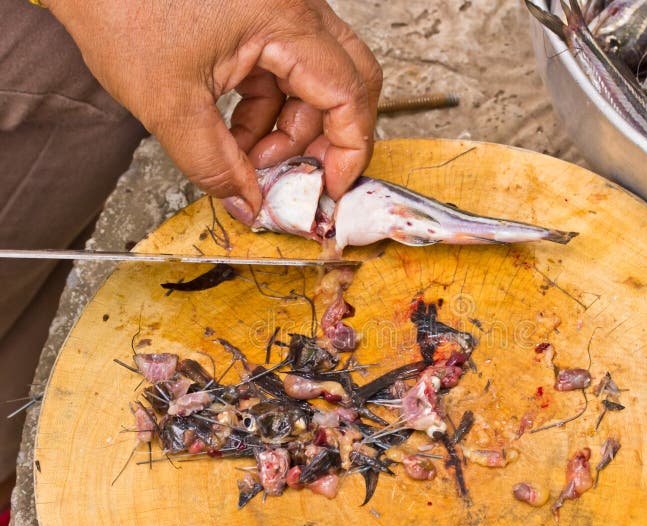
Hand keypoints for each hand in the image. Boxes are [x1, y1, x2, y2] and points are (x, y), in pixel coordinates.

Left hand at [47, 0, 381, 223]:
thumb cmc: (117, 4)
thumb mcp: (168, 104)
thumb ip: (214, 165)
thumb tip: (248, 204)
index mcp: (282, 19)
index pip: (348, 94)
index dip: (349, 151)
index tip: (332, 189)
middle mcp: (293, 7)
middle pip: (348, 83)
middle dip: (328, 140)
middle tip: (303, 178)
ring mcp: (278, 9)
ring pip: (315, 82)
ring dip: (290, 130)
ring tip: (249, 159)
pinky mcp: (259, 16)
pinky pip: (284, 73)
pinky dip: (268, 111)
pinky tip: (238, 134)